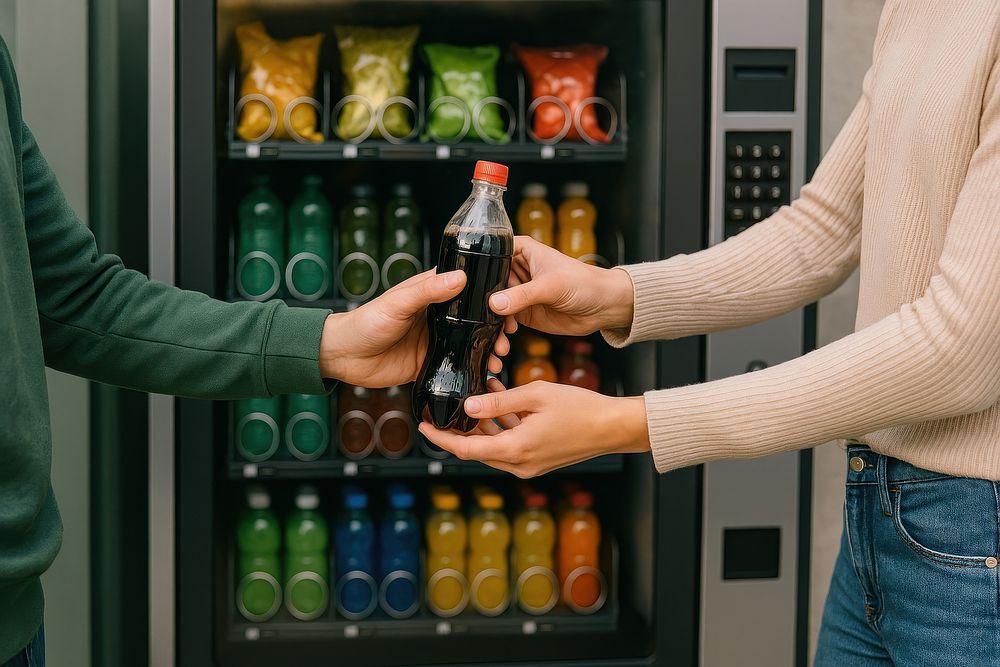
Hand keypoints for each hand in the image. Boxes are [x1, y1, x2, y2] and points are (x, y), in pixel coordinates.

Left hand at [320, 269, 509, 386]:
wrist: (343, 357)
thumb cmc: (365, 322)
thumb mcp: (397, 303)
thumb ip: (427, 291)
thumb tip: (460, 277)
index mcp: (430, 294)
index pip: (465, 287)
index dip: (487, 294)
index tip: (508, 302)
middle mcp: (436, 316)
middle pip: (473, 318)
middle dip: (494, 328)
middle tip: (507, 337)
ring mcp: (435, 340)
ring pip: (469, 344)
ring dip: (486, 350)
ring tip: (498, 358)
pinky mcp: (430, 363)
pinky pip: (456, 367)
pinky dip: (472, 370)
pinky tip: (486, 375)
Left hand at [418, 381, 649, 477]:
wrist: (612, 427)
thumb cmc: (580, 408)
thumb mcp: (535, 395)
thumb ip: (498, 401)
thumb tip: (467, 405)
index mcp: (514, 450)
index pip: (465, 449)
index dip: (440, 438)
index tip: (423, 426)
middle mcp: (519, 464)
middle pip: (476, 449)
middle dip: (459, 429)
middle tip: (444, 407)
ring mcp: (529, 465)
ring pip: (493, 446)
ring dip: (482, 424)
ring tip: (476, 394)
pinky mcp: (538, 460)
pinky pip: (509, 445)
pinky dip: (500, 427)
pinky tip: (499, 400)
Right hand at [489, 236, 634, 335]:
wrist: (603, 307)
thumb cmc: (584, 283)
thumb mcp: (552, 286)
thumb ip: (522, 295)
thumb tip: (495, 304)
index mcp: (520, 251)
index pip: (489, 254)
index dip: (476, 269)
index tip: (465, 287)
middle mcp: (515, 270)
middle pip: (487, 284)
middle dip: (482, 304)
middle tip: (478, 320)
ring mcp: (517, 292)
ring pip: (492, 306)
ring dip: (491, 323)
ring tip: (497, 339)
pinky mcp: (522, 313)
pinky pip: (503, 322)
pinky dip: (500, 333)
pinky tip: (503, 342)